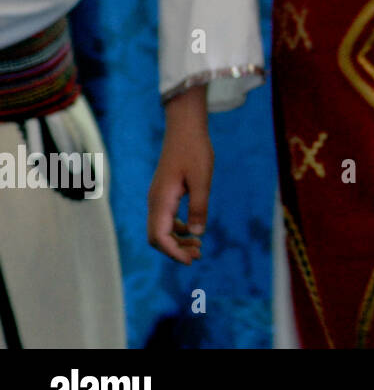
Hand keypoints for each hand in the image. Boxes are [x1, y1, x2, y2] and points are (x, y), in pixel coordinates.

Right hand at [147, 86, 213, 264]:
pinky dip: (177, 228)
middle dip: (175, 250)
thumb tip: (198, 233)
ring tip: (198, 246)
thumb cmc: (195, 151)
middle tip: (198, 255)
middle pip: (157, 237)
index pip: (159, 237)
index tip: (190, 260)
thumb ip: (199, 206)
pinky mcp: (164, 193)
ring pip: (161, 228)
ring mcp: (157, 197)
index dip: (173, 252)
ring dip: (177, 240)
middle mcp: (155, 201)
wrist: (185, 129)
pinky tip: (193, 229)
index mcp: (161, 200)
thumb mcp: (202, 180)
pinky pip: (165, 218)